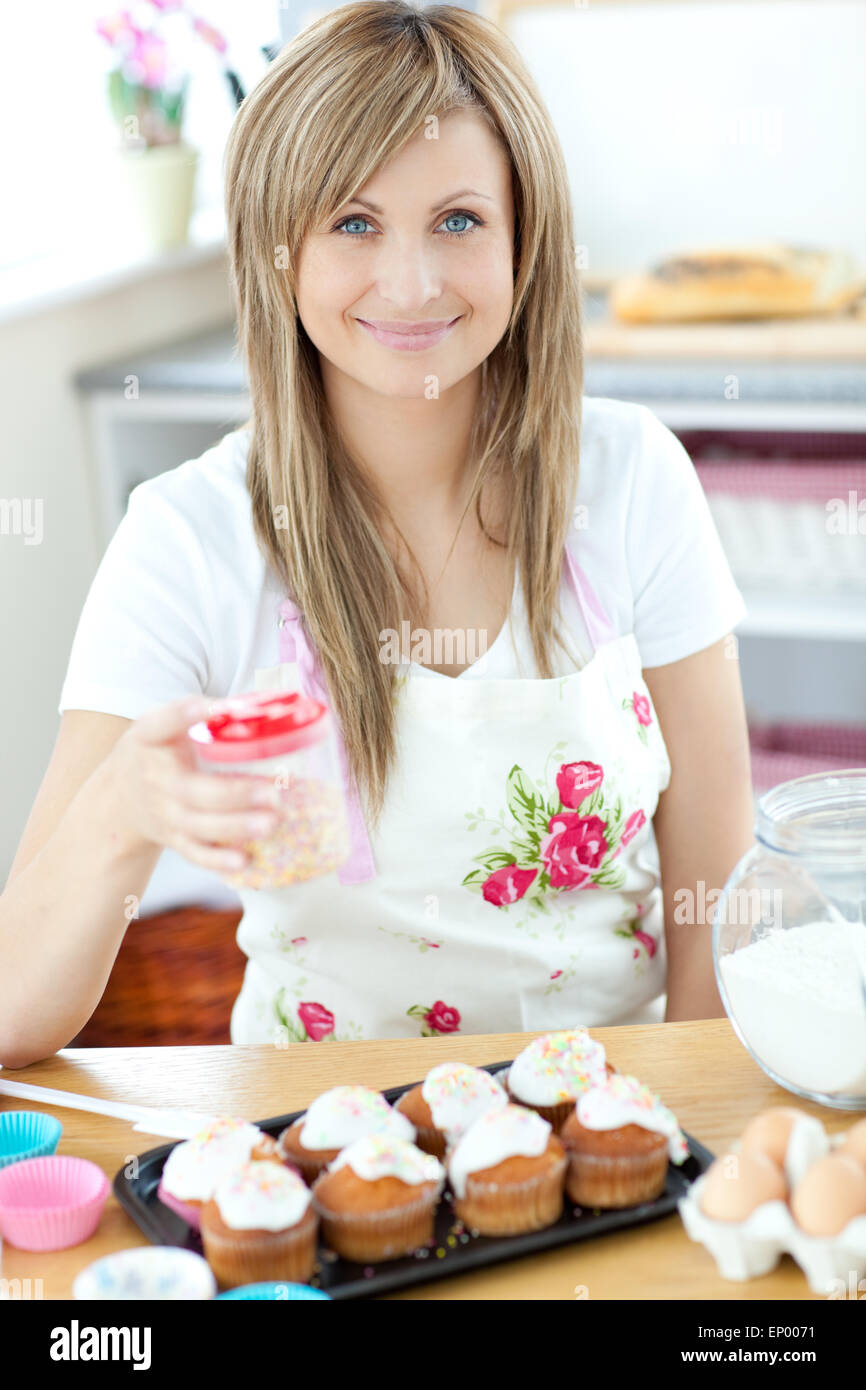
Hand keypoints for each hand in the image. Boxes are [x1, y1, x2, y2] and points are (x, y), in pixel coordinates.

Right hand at [106, 695, 281, 875]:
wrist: (119, 797)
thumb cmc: (156, 751)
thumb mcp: (162, 723)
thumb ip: (198, 714)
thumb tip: (257, 705)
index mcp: (149, 738)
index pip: (159, 724)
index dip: (182, 715)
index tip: (209, 707)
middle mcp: (155, 778)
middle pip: (191, 789)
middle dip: (234, 793)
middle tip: (273, 793)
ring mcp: (163, 812)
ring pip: (197, 824)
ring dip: (235, 826)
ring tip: (270, 823)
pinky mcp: (172, 837)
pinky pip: (194, 852)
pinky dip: (217, 860)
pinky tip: (245, 860)